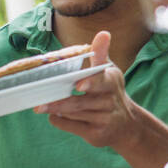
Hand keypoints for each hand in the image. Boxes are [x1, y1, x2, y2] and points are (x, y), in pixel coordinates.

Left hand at [35, 31, 140, 149]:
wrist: (126, 124)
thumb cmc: (110, 92)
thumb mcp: (109, 72)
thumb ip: (101, 54)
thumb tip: (103, 33)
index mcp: (111, 81)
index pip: (100, 80)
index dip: (90, 82)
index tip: (79, 85)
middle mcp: (110, 101)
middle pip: (80, 102)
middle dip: (60, 103)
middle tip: (41, 104)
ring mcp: (104, 119)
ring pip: (73, 113)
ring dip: (56, 110)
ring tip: (42, 106)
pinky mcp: (96, 134)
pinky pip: (71, 126)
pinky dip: (60, 120)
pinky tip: (55, 115)